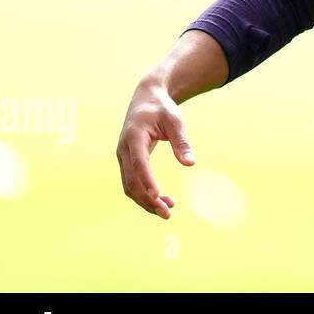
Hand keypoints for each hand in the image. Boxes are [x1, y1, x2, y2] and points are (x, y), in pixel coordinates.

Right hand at [116, 78, 196, 217]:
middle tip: (167, 213)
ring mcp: (123, 157)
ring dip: (146, 201)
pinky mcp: (127, 162)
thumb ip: (181, 141)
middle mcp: (124, 149)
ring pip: (130, 186)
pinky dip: (145, 194)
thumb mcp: (175, 120)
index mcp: (134, 136)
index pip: (139, 163)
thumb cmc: (162, 109)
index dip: (147, 180)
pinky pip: (133, 182)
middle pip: (132, 180)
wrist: (146, 100)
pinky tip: (162, 199)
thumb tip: (190, 163)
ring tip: (167, 211)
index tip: (157, 195)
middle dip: (148, 199)